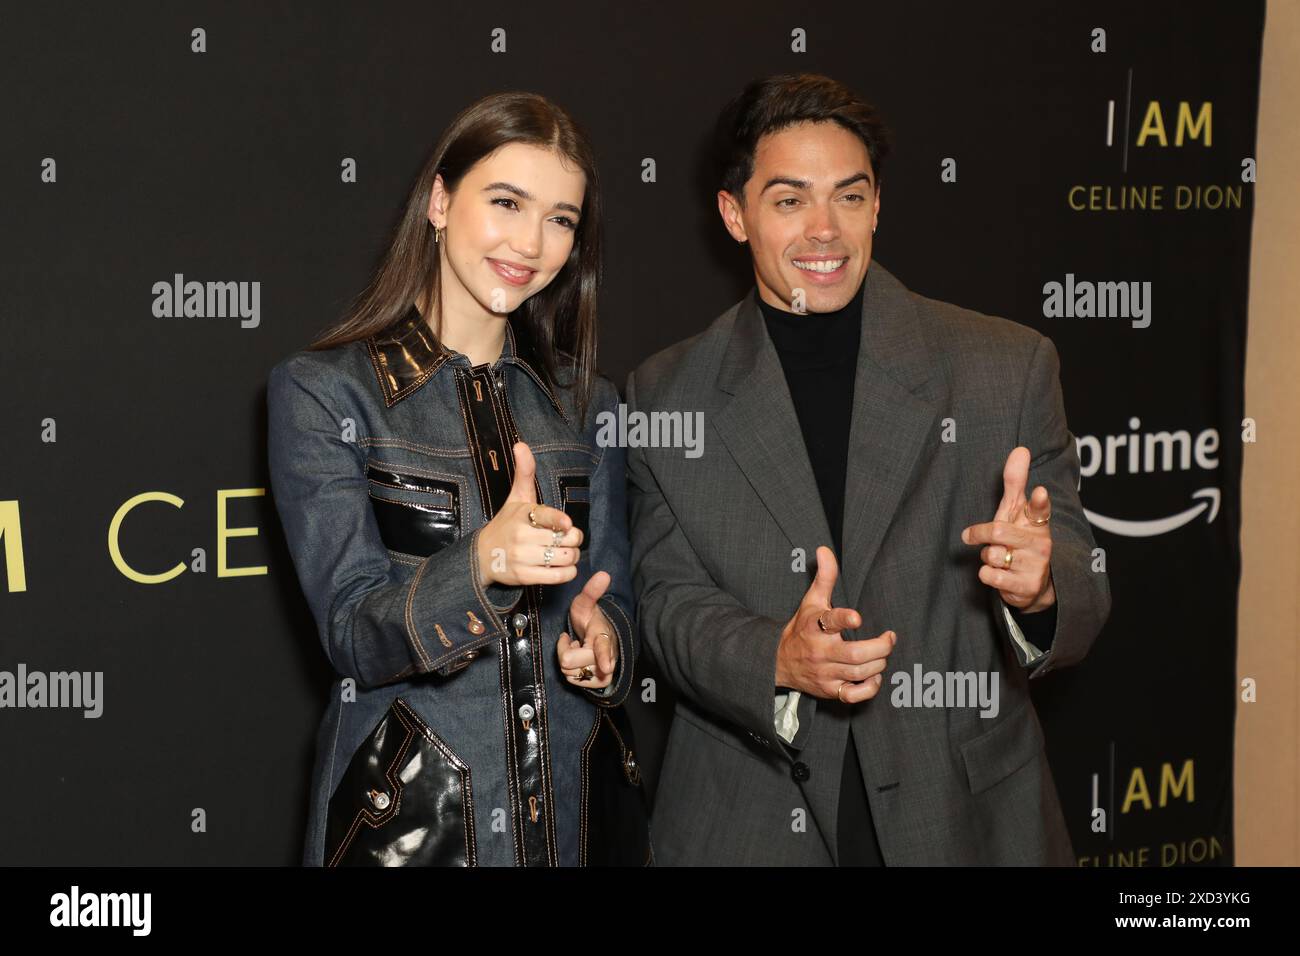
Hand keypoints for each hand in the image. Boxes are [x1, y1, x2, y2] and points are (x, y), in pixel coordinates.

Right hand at [475, 441, 584, 587]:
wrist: (483, 555)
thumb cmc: (507, 523)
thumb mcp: (515, 497)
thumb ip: (524, 473)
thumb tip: (521, 444)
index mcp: (521, 515)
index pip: (544, 516)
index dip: (559, 521)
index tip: (567, 523)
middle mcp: (521, 537)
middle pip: (563, 539)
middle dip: (574, 539)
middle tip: (570, 538)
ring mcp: (522, 558)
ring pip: (563, 558)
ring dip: (573, 556)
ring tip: (568, 552)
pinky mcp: (524, 577)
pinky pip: (557, 577)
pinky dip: (568, 572)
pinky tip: (564, 567)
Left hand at [557, 571, 617, 688]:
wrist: (599, 635)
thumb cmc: (589, 619)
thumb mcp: (585, 604)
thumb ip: (592, 591)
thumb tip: (603, 574)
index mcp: (603, 635)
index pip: (603, 646)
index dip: (603, 657)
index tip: (605, 667)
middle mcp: (607, 655)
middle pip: (571, 661)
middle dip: (564, 650)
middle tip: (571, 640)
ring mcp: (606, 670)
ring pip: (570, 672)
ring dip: (568, 660)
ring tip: (576, 649)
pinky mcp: (601, 681)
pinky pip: (573, 681)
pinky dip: (571, 671)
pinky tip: (577, 660)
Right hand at [774, 546, 895, 702]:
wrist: (778, 661)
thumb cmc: (802, 628)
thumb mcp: (811, 601)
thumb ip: (824, 577)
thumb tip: (825, 549)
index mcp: (815, 626)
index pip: (830, 622)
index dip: (844, 619)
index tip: (857, 617)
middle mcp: (820, 651)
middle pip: (855, 655)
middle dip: (880, 647)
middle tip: (889, 637)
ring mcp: (825, 673)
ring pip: (859, 672)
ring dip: (879, 662)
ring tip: (882, 652)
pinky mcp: (830, 690)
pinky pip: (855, 695)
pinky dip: (870, 686)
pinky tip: (874, 674)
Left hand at [960, 446, 1055, 612]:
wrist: (1032, 584)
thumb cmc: (1019, 538)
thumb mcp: (1015, 511)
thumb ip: (1016, 482)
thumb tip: (1020, 449)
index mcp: (1038, 522)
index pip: (1040, 510)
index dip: (1040, 501)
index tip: (1040, 492)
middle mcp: (1041, 543)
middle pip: (998, 532)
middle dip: (980, 533)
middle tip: (972, 535)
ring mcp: (1036, 566)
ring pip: (990, 554)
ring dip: (986, 556)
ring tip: (998, 558)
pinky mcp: (1026, 586)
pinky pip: (989, 575)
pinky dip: (986, 574)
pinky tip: (998, 574)